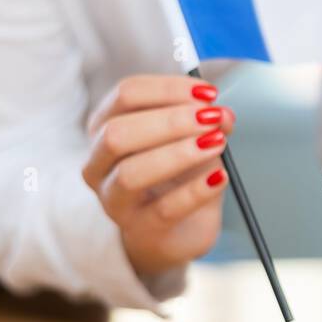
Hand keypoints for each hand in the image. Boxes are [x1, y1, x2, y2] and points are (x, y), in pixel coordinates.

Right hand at [81, 75, 234, 275]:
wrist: (175, 232)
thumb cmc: (177, 177)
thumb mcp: (193, 141)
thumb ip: (207, 124)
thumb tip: (222, 114)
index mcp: (106, 127)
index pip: (126, 95)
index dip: (168, 89)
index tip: (208, 93)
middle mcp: (98, 163)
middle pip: (118, 132)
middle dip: (170, 121)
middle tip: (212, 117)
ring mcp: (114, 200)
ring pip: (131, 173)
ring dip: (179, 154)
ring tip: (217, 144)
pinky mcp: (139, 229)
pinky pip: (164, 210)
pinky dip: (195, 191)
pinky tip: (219, 178)